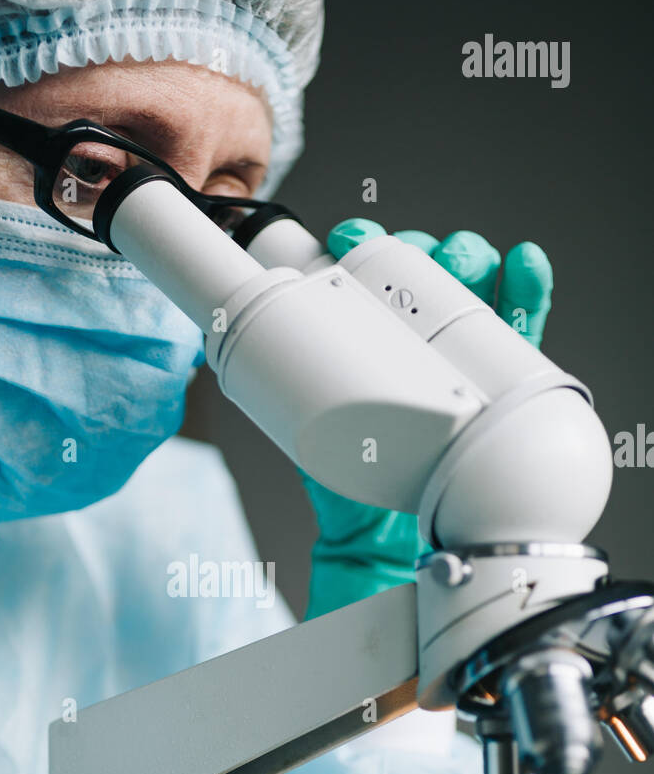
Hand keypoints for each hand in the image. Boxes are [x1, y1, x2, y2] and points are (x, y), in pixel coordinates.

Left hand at [302, 219, 553, 617]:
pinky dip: (529, 289)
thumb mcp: (307, 427)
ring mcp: (461, 350)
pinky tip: (523, 262)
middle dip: (416, 247)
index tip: (347, 239)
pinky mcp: (502, 374)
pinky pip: (523, 325)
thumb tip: (244, 352)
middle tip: (404, 254)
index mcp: (365, 333)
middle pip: (425, 265)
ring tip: (459, 261)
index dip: (362, 243)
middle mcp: (414, 333)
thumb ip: (286, 390)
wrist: (382, 535)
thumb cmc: (344, 476)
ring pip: (472, 283)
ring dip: (467, 258)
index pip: (369, 270)